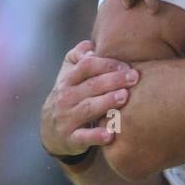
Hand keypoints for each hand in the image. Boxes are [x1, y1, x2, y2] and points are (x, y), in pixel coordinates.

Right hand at [40, 40, 139, 157]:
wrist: (51, 130)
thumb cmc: (70, 95)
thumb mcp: (69, 73)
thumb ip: (79, 55)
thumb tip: (91, 45)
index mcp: (68, 80)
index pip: (86, 66)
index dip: (107, 64)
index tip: (128, 66)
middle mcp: (66, 98)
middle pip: (90, 86)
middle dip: (113, 80)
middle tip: (133, 78)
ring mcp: (67, 118)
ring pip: (88, 108)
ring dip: (106, 102)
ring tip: (124, 98)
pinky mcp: (71, 139)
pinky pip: (83, 137)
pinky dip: (96, 136)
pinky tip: (111, 135)